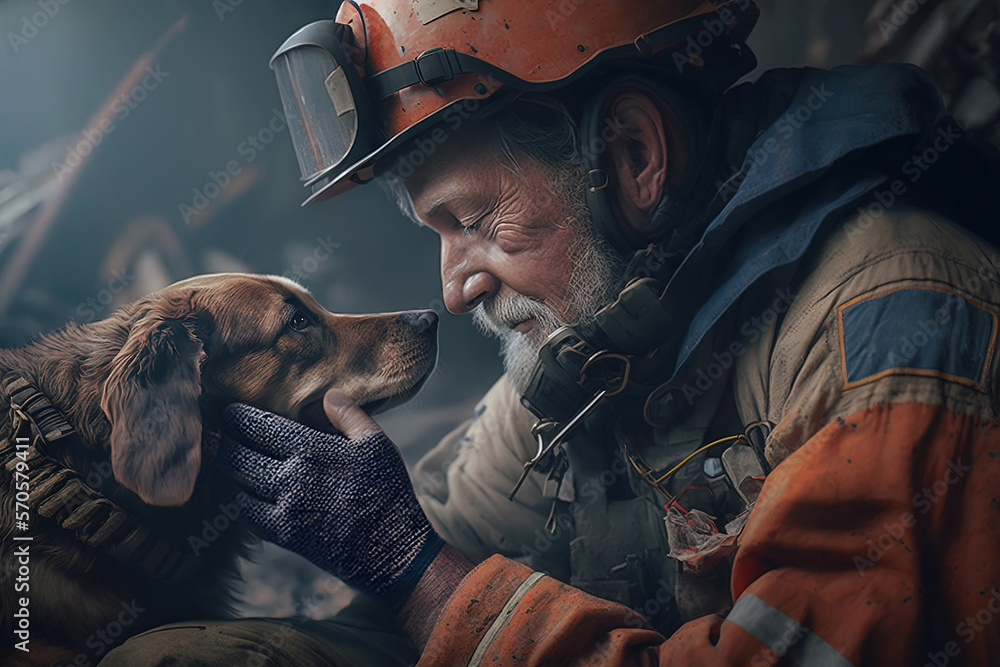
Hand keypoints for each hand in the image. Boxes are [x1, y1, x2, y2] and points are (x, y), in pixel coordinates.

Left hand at [217, 390, 444, 607]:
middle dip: (220, 442)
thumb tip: (325, 395)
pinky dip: (230, 500)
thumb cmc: (388, 492)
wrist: (392, 550)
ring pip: (232, 484)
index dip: (235, 417)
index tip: (231, 413)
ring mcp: (284, 508)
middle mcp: (292, 476)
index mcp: (312, 448)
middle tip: (217, 436)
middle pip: (234, 454)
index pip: (255, 425)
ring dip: (220, 471)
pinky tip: (231, 492)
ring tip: (217, 461)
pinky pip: (242, 514)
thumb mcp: (377, 445)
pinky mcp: (282, 536)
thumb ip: (349, 416)